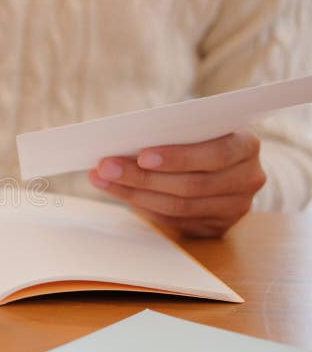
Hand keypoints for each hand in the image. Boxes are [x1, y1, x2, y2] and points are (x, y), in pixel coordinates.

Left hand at [88, 131, 265, 237]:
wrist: (225, 163)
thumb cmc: (202, 136)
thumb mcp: (196, 125)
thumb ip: (174, 130)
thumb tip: (124, 138)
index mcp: (247, 145)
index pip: (216, 154)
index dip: (178, 157)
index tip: (142, 156)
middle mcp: (248, 178)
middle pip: (191, 184)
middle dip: (142, 177)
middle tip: (106, 167)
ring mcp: (235, 207)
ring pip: (179, 206)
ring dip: (134, 193)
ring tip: (102, 178)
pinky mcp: (217, 226)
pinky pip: (175, 220)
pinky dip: (143, 206)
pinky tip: (119, 192)